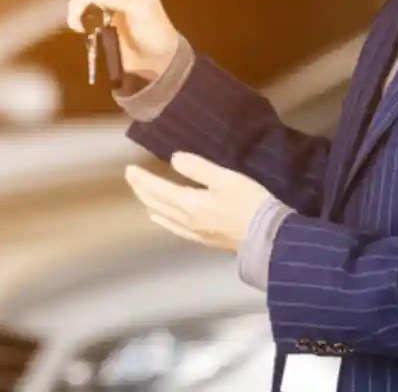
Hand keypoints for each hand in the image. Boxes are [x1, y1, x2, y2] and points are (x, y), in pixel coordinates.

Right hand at [67, 0, 180, 78]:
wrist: (156, 58)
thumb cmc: (154, 30)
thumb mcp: (140, 9)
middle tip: (86, 10)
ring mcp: (102, 3)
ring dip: (75, 8)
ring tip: (81, 24)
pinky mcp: (96, 21)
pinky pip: (77, 13)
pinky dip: (74, 19)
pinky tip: (80, 29)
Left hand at [124, 152, 273, 252]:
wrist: (268, 237)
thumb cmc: (248, 202)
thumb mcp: (225, 178)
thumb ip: (198, 167)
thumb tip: (173, 159)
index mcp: (189, 202)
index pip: (157, 189)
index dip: (142, 179)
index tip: (129, 169)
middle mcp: (186, 219)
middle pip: (155, 204)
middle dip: (141, 189)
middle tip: (131, 177)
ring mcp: (194, 232)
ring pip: (163, 217)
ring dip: (149, 203)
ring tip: (141, 194)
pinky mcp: (204, 240)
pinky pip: (174, 228)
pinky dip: (162, 220)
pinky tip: (160, 219)